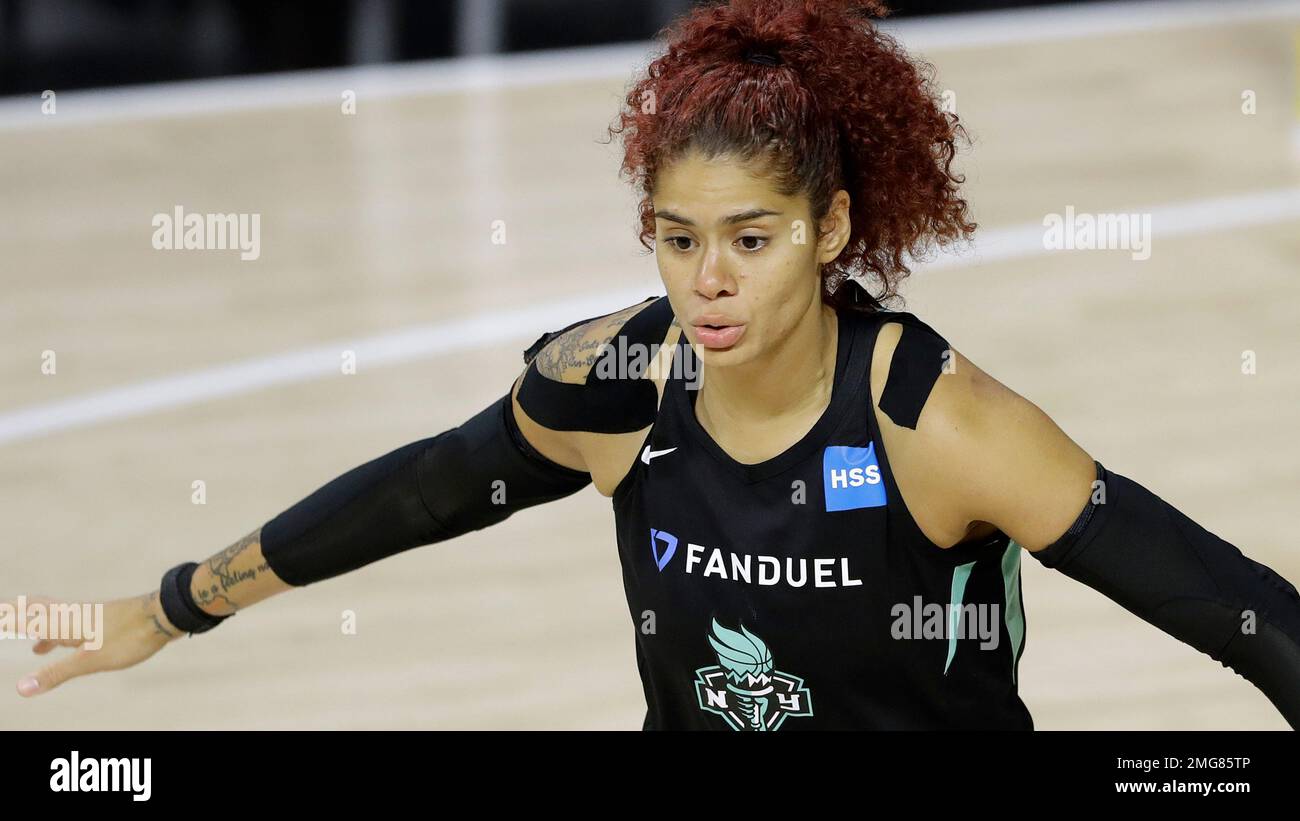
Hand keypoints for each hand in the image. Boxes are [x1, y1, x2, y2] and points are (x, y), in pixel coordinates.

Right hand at [6, 592, 183, 697]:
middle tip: (2, 616)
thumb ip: (55, 673)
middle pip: (34, 609)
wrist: (165, 615)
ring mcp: (88, 614)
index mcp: (63, 622)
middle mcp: (71, 613)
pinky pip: (71, 623)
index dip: (4, 618)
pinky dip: (58, 633)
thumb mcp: (90, 661)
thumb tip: (21, 688)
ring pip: (53, 617)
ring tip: (30, 647)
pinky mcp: (102, 618)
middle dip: (15, 614)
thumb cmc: (129, 637)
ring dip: (35, 625)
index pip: (22, 618)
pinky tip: (63, 646)